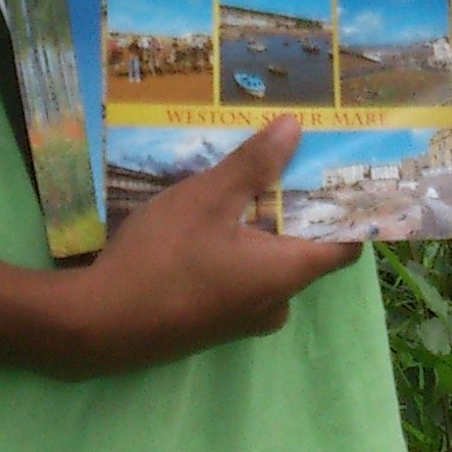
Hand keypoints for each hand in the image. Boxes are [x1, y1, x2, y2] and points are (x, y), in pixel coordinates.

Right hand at [58, 117, 359, 375]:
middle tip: (284, 155)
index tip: (344, 167)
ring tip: (241, 176)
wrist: (102, 324)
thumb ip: (254, 164)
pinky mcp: (214, 320)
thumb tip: (296, 128)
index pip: (345, 245)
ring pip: (268, 260)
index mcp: (286, 273)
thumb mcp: (208, 198)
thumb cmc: (164, 257)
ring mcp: (243, 316)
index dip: (350, 208)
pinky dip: (237, 243)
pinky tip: (208, 215)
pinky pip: (242, 274)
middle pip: (304, 247)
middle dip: (296, 203)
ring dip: (261, 221)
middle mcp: (275, 301)